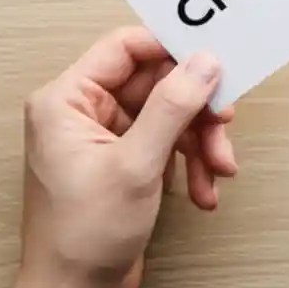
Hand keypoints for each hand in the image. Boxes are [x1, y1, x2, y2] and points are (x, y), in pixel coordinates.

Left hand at [16, 28, 237, 287]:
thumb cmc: (79, 238)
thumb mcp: (135, 165)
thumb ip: (172, 107)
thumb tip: (202, 63)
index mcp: (66, 101)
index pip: (125, 48)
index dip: (171, 49)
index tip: (210, 59)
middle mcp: (83, 114)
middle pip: (157, 84)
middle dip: (196, 110)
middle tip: (222, 123)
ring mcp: (105, 139)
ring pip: (169, 115)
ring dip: (200, 142)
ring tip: (216, 169)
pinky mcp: (124, 163)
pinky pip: (168, 144)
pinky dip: (191, 163)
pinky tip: (201, 189)